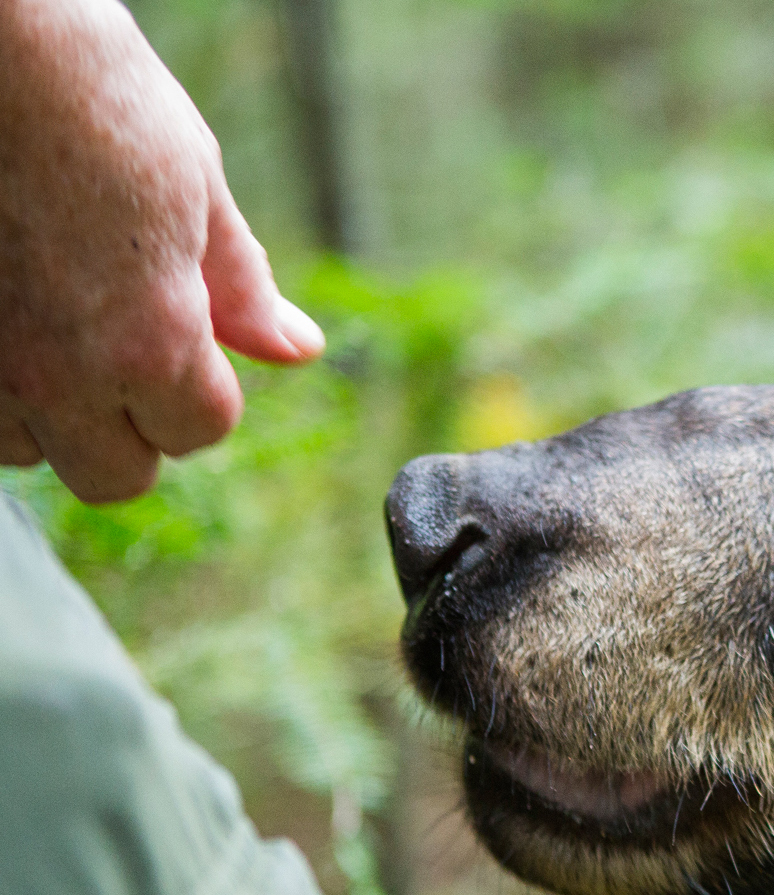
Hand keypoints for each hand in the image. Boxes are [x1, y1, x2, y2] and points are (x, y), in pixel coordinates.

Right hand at [0, 0, 323, 503]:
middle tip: (122, 355)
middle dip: (131, 429)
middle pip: (113, 476)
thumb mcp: (192, 182)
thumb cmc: (88, 92)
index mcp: (150, 343)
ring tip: (52, 327)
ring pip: (24, 451)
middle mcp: (57, 374)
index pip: (200, 433)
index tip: (185, 335)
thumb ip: (241, 285)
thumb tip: (297, 349)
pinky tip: (8, 321)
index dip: (205, 389)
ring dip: (46, 412)